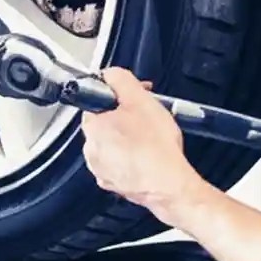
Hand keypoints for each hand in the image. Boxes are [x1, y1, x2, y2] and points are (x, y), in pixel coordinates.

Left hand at [80, 69, 213, 222]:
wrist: (169, 186)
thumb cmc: (157, 148)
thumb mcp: (141, 100)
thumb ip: (121, 80)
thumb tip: (110, 74)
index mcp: (93, 127)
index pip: (96, 102)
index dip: (117, 97)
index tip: (133, 99)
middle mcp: (91, 150)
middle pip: (104, 124)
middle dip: (124, 118)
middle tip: (146, 119)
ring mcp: (101, 170)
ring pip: (112, 145)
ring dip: (128, 139)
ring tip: (149, 140)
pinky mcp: (113, 184)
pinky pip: (119, 164)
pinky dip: (131, 159)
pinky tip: (147, 157)